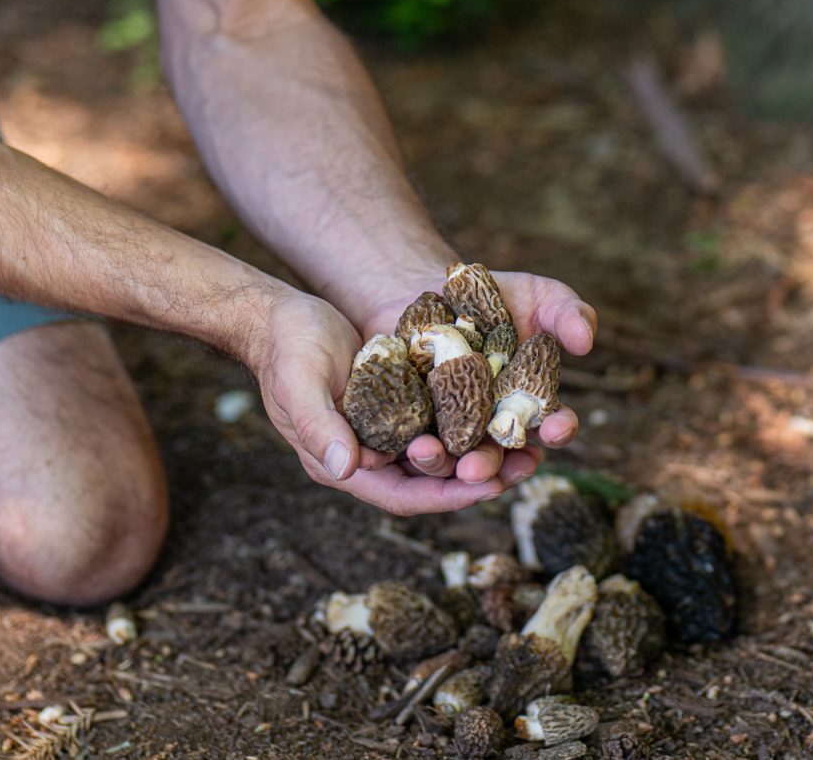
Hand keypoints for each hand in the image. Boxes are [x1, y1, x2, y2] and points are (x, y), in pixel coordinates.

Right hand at [249, 289, 525, 514]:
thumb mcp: (300, 385)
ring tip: (529, 444)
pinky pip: (443, 417)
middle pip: (431, 480)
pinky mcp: (402, 401)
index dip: (445, 496)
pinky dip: (472, 416)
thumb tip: (348, 468)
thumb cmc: (286, 349)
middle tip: (524, 466)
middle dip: (477, 476)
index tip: (488, 487)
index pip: (402, 495)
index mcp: (343, 464)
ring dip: (483, 450)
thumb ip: (320, 427)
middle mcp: (369, 455)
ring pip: (444, 451)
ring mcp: (387, 429)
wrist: (282, 315)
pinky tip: (508, 407)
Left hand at [361, 269, 596, 485]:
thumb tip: (586, 342)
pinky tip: (393, 445)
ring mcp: (451, 429)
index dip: (557, 429)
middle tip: (479, 469)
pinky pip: (407, 441)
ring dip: (440, 464)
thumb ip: (567, 313)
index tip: (557, 425)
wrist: (431, 289)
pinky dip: (401, 446)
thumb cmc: (495, 295)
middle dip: (489, 466)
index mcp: (531, 405)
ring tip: (429, 455)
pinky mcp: (412, 423)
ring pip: (449, 457)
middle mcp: (493, 427)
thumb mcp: (538, 295)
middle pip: (497, 456)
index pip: (552, 425)